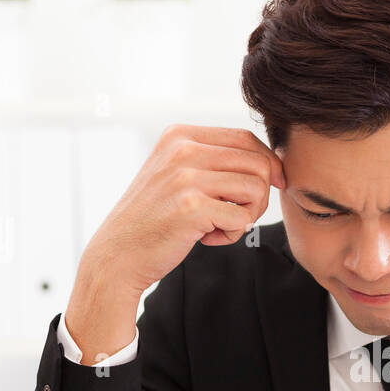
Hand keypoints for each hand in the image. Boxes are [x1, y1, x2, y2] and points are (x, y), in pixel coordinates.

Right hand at [64, 125, 284, 362]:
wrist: (117, 255)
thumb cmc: (154, 219)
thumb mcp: (177, 174)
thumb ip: (212, 161)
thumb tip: (270, 162)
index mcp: (180, 135)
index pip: (245, 138)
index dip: (267, 163)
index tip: (272, 185)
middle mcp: (182, 149)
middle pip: (257, 163)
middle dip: (260, 194)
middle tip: (240, 215)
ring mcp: (186, 177)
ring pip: (256, 189)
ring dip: (247, 215)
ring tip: (220, 226)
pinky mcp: (192, 207)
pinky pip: (242, 219)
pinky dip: (232, 235)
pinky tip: (206, 238)